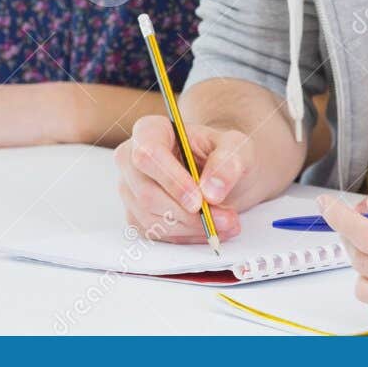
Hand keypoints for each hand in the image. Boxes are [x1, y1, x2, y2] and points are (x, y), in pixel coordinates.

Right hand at [114, 114, 265, 243]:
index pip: (148, 154)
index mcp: (150, 130)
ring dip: (191, 227)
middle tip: (225, 218)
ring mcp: (130, 189)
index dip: (171, 179)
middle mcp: (131, 159)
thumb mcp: (236, 148)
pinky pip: (156, 233)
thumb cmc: (223, 153)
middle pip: (147, 193)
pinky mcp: (136, 215)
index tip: (199, 200)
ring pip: (151, 218)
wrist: (220, 172)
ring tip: (226, 222)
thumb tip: (212, 191)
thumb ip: (228, 162)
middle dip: (188, 213)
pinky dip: (187, 235)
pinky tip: (209, 227)